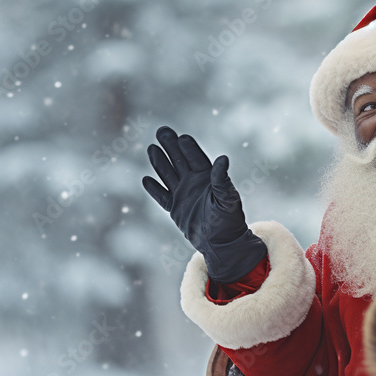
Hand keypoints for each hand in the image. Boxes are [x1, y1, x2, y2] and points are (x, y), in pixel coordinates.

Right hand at [142, 126, 266, 282]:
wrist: (222, 244)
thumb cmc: (229, 221)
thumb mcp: (227, 199)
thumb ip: (222, 180)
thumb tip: (223, 159)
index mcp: (209, 178)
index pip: (196, 158)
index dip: (188, 148)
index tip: (181, 138)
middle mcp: (194, 183)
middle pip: (179, 160)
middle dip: (170, 146)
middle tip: (162, 130)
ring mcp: (183, 195)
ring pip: (168, 174)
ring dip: (160, 162)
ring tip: (151, 148)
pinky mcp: (175, 209)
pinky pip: (162, 196)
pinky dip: (154, 189)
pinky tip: (146, 179)